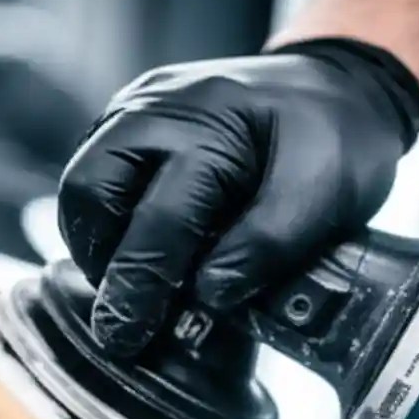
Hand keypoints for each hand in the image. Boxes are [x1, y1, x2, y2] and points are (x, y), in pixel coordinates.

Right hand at [57, 38, 418, 356]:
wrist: (335, 83)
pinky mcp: (126, 123)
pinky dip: (107, 224)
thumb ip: (270, 243)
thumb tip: (207, 295)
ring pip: (82, 186)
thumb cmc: (336, 136)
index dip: (143, 282)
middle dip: (101, 259)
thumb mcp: (330, 190)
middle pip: (89, 190)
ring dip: (97, 245)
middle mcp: (156, 107)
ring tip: (131, 286)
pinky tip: (139, 253)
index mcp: (210, 122)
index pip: (159, 215)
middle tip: (123, 313)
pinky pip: (96, 177)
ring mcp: (134, 109)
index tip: (131, 334)